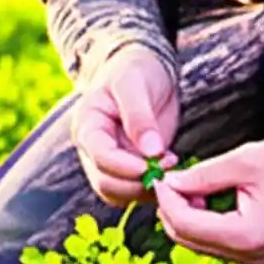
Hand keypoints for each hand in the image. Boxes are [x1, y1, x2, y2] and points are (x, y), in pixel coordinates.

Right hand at [71, 44, 178, 206]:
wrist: (146, 71)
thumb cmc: (135, 70)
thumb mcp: (134, 83)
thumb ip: (140, 117)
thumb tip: (151, 151)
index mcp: (88, 126)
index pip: (99, 156)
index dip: (123, 166)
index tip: (150, 165)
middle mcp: (94, 150)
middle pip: (106, 183)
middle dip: (137, 182)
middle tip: (168, 168)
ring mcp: (112, 162)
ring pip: (121, 193)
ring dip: (148, 190)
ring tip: (173, 168)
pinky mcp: (131, 169)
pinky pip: (138, 191)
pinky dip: (157, 190)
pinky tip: (176, 174)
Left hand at [152, 129, 263, 263]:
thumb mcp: (245, 161)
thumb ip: (203, 175)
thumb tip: (169, 183)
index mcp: (247, 236)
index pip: (186, 224)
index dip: (166, 198)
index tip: (159, 174)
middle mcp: (251, 256)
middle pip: (188, 239)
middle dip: (173, 209)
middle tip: (171, 178)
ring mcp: (258, 259)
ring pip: (202, 243)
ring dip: (189, 215)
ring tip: (192, 182)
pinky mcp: (262, 252)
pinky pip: (221, 243)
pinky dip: (207, 221)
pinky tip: (210, 194)